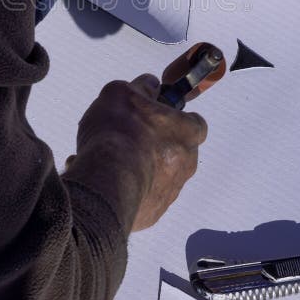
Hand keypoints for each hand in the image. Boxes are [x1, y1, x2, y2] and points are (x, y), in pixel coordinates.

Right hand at [63, 74, 207, 231]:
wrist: (107, 180)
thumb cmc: (119, 131)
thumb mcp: (123, 92)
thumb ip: (141, 87)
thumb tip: (150, 85)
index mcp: (187, 134)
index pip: (195, 123)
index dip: (177, 118)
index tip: (158, 115)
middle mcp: (185, 165)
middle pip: (176, 152)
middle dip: (154, 146)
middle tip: (126, 138)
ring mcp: (170, 193)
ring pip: (157, 177)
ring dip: (138, 169)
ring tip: (107, 162)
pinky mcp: (152, 214)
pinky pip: (142, 199)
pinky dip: (128, 191)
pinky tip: (104, 182)